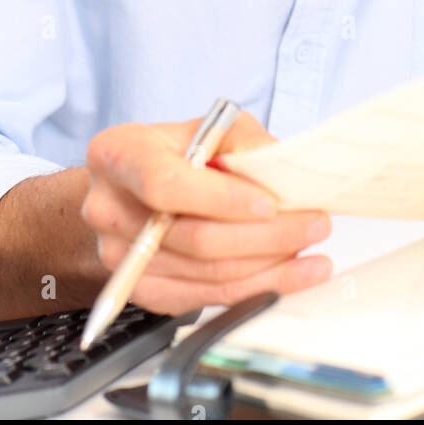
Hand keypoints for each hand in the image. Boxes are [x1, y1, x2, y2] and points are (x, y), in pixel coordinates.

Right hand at [81, 111, 331, 313]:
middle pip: (194, 237)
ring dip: (268, 265)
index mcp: (119, 154)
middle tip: (313, 224)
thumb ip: (244, 141)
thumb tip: (281, 171)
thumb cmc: (175, 151)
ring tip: (310, 249)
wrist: (134, 190)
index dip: (222, 199)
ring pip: (206, 273)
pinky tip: (288, 274)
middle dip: (265, 235)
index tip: (270, 202)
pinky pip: (206, 297)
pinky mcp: (143, 291)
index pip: (167, 185)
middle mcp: (109, 208)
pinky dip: (254, 288)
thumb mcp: (210, 127)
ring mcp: (121, 257)